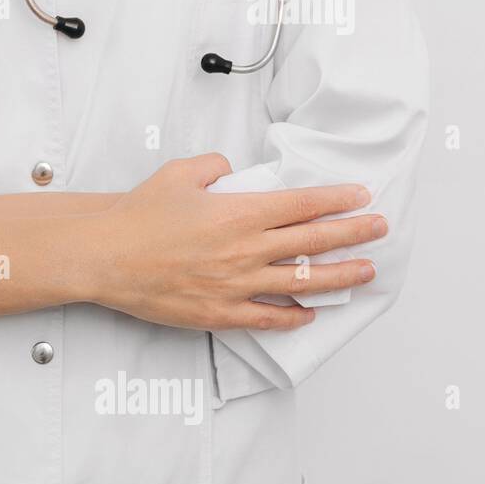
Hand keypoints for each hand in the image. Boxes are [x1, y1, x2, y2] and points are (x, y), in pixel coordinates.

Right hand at [83, 153, 385, 331]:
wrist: (105, 257)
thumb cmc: (138, 216)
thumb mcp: (178, 174)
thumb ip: (213, 165)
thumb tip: (231, 169)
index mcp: (239, 213)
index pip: (303, 205)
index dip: (338, 200)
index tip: (361, 196)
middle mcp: (246, 250)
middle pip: (314, 241)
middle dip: (354, 233)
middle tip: (378, 228)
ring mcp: (236, 285)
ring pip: (303, 282)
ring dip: (340, 276)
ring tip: (365, 271)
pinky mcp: (220, 313)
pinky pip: (269, 318)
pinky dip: (294, 317)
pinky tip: (310, 312)